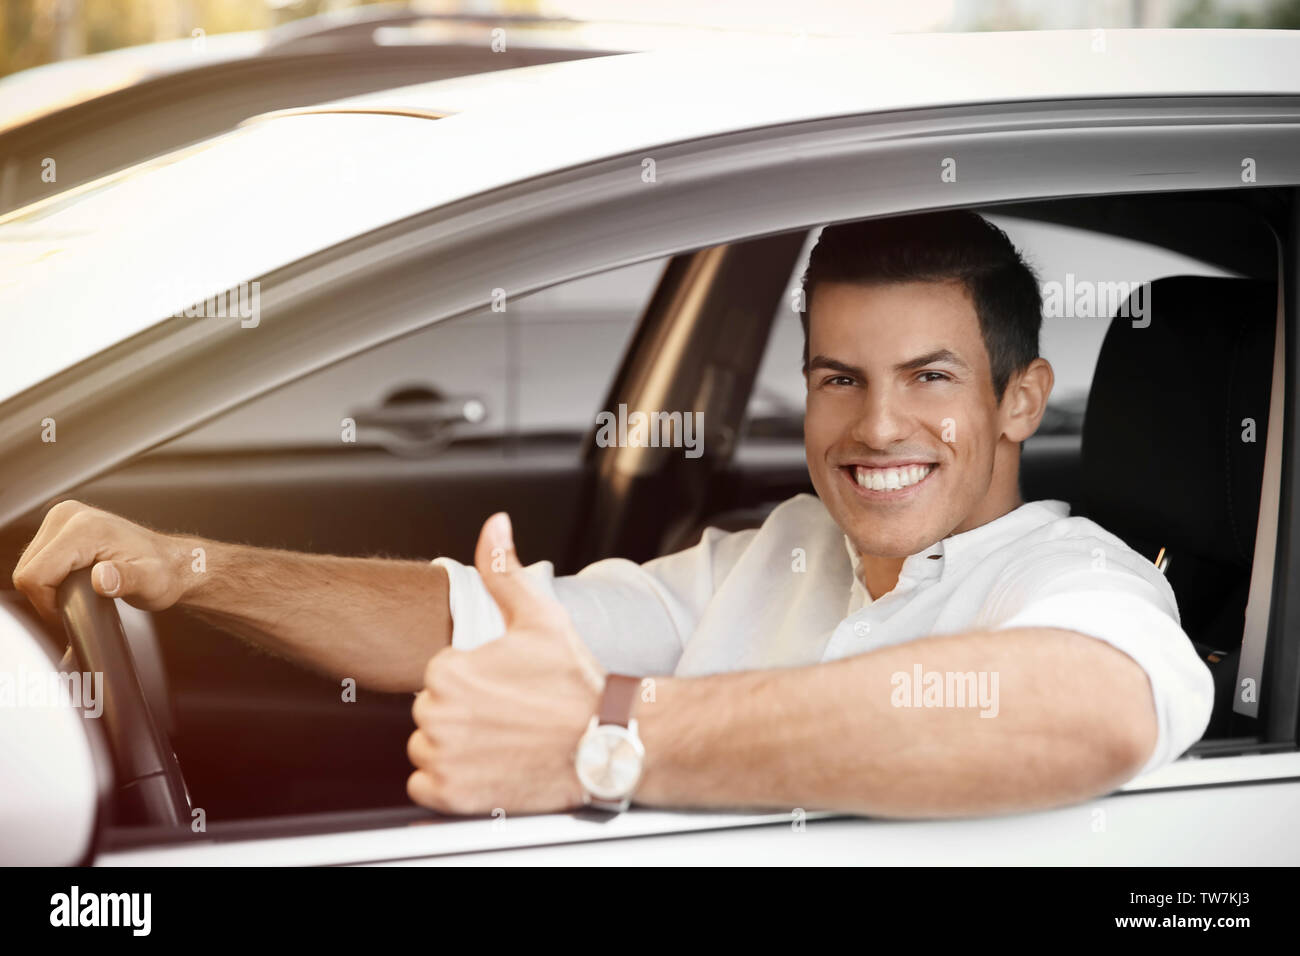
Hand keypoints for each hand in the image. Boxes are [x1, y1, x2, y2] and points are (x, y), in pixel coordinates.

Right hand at [12, 500, 189, 623]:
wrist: (170, 563)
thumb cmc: (163, 574)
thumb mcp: (151, 583)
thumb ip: (126, 580)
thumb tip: (101, 578)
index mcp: (84, 528)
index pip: (35, 575)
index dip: (48, 603)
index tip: (73, 610)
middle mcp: (68, 516)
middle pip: (28, 570)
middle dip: (48, 595)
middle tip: (80, 603)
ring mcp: (62, 518)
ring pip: (29, 567)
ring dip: (49, 587)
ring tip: (80, 592)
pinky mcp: (60, 526)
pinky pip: (37, 561)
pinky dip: (50, 577)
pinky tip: (75, 582)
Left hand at [406, 512, 605, 815]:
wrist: (604, 742)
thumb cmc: (574, 684)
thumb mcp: (540, 617)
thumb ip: (503, 570)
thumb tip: (494, 526)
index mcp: (448, 671)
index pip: (440, 675)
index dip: (475, 680)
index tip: (506, 688)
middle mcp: (437, 715)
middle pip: (431, 711)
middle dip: (463, 713)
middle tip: (508, 715)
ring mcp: (443, 759)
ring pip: (426, 747)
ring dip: (454, 747)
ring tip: (500, 741)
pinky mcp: (451, 795)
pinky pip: (425, 785)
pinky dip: (449, 781)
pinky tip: (486, 767)